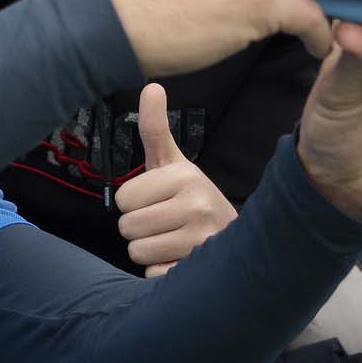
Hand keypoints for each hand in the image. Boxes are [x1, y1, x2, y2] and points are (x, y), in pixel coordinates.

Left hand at [115, 83, 236, 276]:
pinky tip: (182, 260)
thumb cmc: (192, 199)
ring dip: (149, 251)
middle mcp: (196, 205)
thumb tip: (151, 86)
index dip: (134, 203)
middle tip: (164, 223)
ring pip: (137, 253)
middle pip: (127, 227)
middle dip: (139, 229)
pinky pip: (153, 276)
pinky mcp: (200, 269)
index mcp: (185, 176)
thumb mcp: (174, 164)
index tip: (157, 201)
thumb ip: (155, 129)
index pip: (123, 198)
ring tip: (173, 240)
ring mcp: (201, 240)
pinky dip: (162, 272)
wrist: (237, 237)